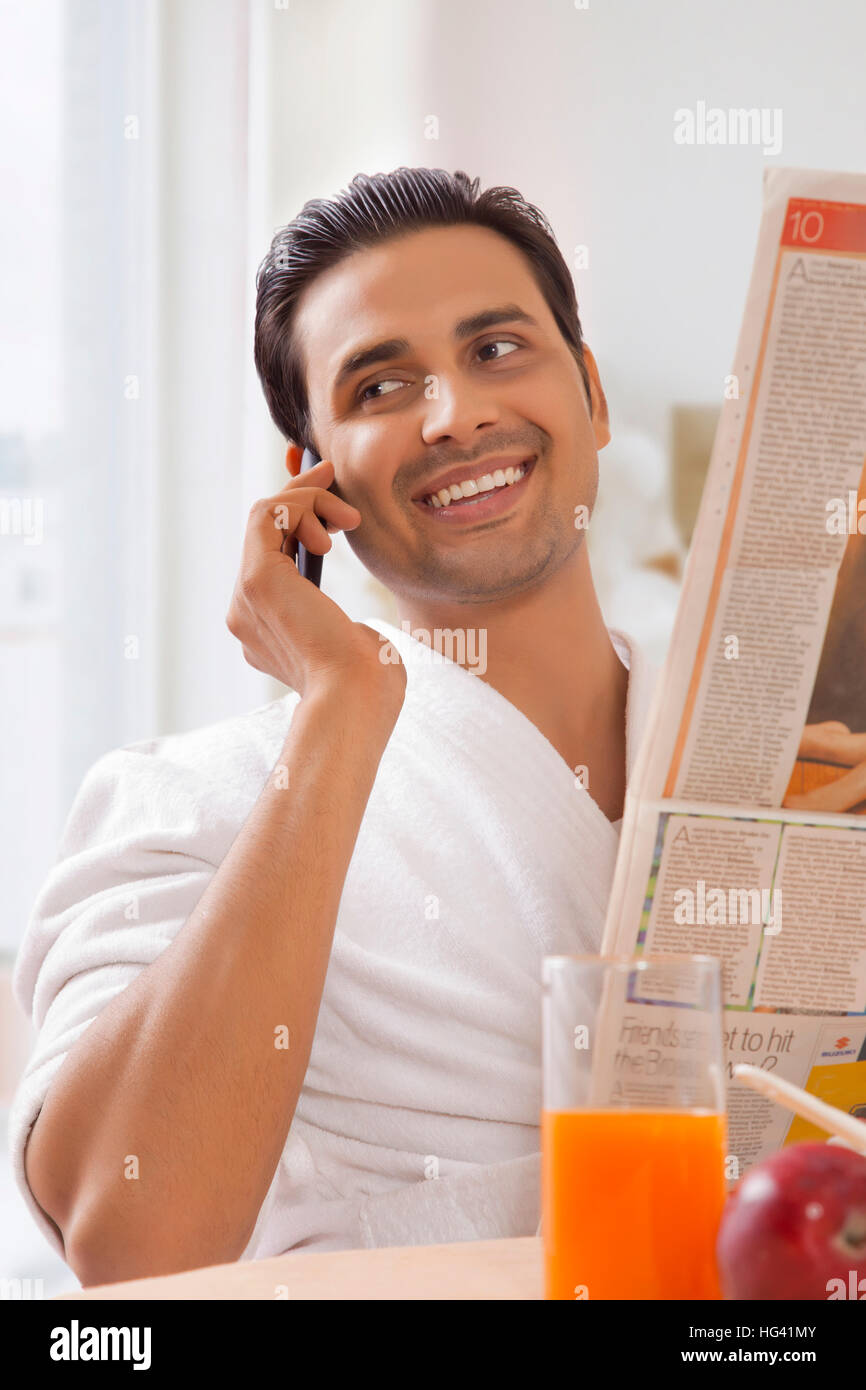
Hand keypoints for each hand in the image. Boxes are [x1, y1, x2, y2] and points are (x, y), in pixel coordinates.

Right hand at [226, 459, 405, 700]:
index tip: (331, 503)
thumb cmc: (368, 686)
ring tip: (350, 521)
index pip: (271, 561)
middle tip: (331, 475)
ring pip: (263, 519)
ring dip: (309, 501)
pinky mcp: (256, 580)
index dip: (295, 522)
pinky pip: (268, 515)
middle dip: (299, 497)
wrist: (356, 701)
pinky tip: (335, 527)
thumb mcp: (354, 647)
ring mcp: (245, 598)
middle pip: (262, 535)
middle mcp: (246, 615)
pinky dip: (302, 504)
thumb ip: (340, 627)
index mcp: (267, 633)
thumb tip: (349, 623)